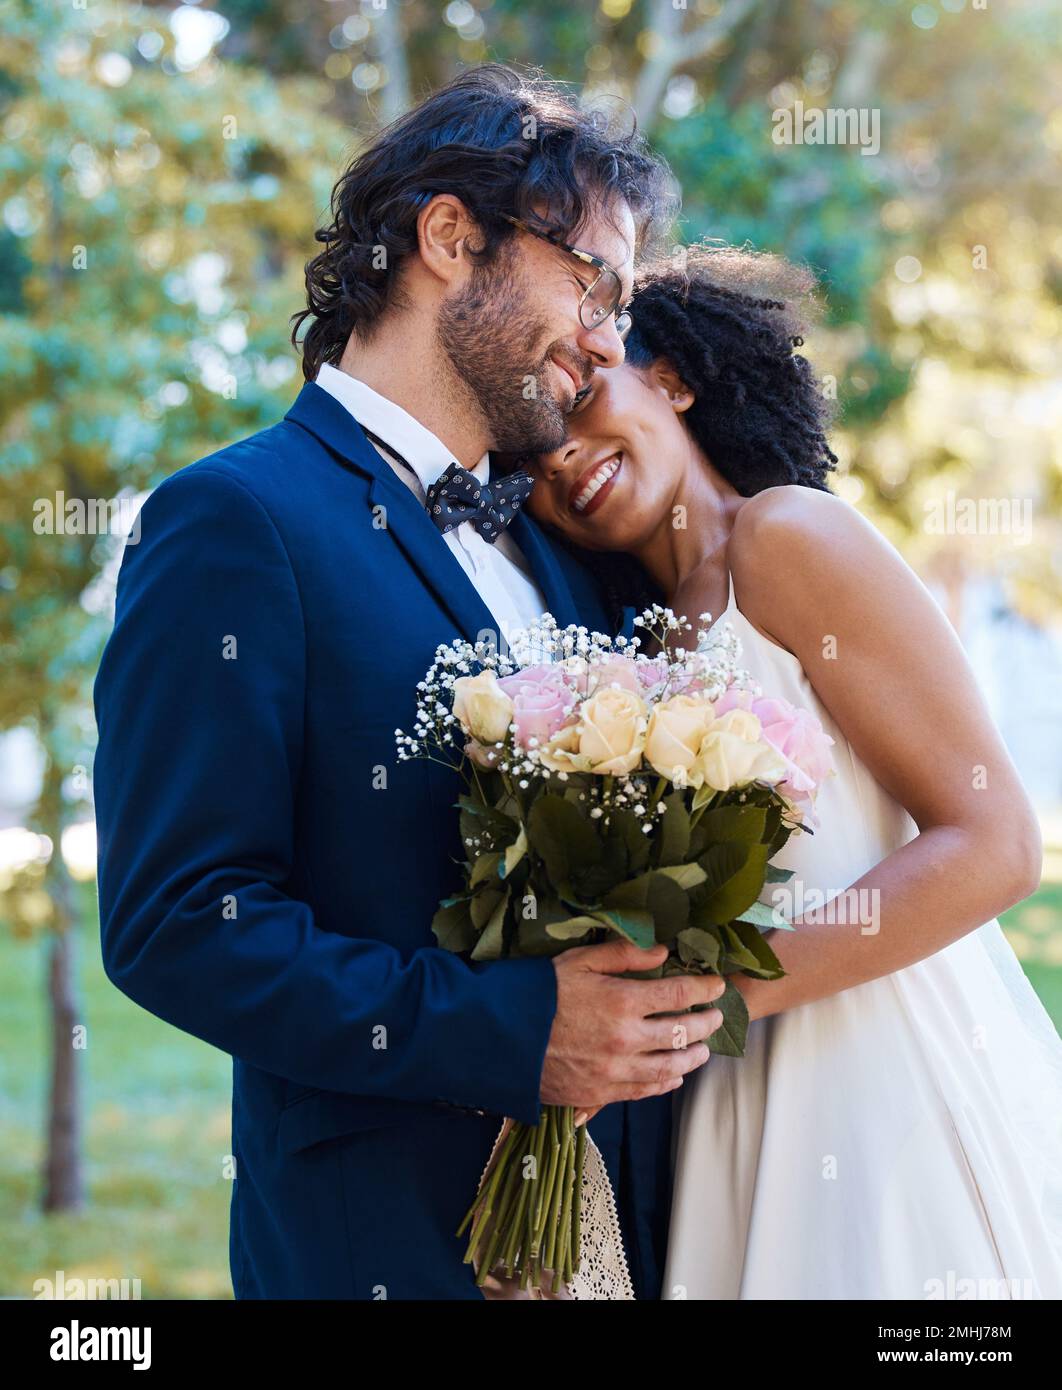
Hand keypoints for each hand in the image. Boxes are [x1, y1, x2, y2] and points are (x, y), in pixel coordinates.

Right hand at [539, 940, 725, 1109]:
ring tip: (703, 1050)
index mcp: (622, 1001)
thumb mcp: (578, 960)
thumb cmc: (538, 992)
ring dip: (692, 1058)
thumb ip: (623, 955)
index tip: (718, 986)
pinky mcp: (600, 1093)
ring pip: (669, 1067)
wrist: (499, 1038)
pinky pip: (644, 1091)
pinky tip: (673, 1077)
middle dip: (706, 1024)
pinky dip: (664, 1084)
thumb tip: (662, 951)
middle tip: (716, 1018)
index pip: (679, 993)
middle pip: (682, 1033)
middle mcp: (626, 1039)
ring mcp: (615, 1070)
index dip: (704, 989)